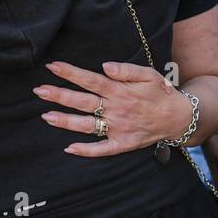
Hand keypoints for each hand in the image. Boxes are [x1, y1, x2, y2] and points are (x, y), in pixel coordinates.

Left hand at [34, 60, 194, 157]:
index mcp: (120, 91)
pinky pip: (102, 149)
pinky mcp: (123, 143)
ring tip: (45, 116)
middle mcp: (116, 109)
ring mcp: (118, 128)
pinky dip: (86, 150)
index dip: (70, 73)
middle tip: (38, 90)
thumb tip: (105, 66)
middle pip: (82, 101)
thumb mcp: (149, 74)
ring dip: (66, 121)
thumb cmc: (161, 93)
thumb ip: (126, 70)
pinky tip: (69, 149)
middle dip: (59, 95)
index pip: (90, 80)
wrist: (179, 118)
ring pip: (87, 125)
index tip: (51, 66)